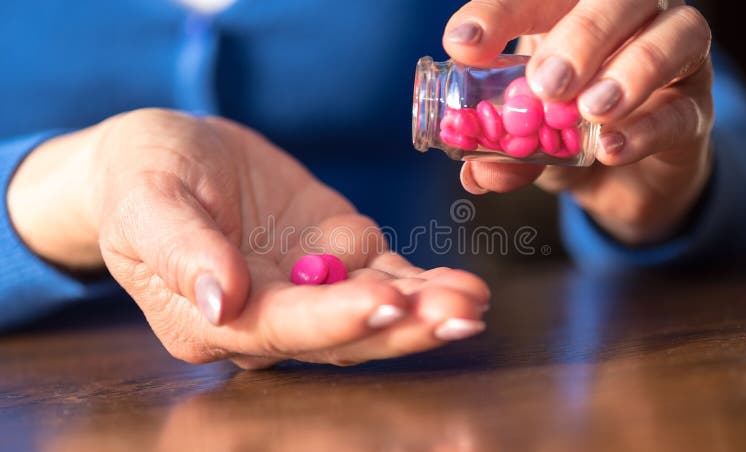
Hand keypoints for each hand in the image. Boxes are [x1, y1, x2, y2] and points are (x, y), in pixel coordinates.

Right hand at [7, 109, 488, 367]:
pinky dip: (426, 283)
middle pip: (341, 336)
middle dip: (400, 328)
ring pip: (374, 310)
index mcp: (213, 320)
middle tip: (456, 318)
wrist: (169, 157)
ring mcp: (311, 287)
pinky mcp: (340, 256)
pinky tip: (464, 286)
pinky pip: (388, 275)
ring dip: (426, 311)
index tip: (384, 302)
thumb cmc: (142, 178)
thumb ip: (179, 251)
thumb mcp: (146, 201)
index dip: (333, 320)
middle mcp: (269, 317)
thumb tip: (217, 300)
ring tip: (473, 302)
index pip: (281, 327)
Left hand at [443, 0, 713, 244]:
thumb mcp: (529, 144)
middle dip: (582, 35)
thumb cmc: (569, 136)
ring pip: (677, 32)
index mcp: (572, 14)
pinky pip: (686, 107)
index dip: (501, 12)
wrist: (626, 180)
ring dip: (632, 69)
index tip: (463, 44)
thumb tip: (475, 174)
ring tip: (590, 110)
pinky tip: (612, 147)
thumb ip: (506, 155)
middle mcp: (630, 19)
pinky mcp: (698, 107)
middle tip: (545, 83)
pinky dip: (650, 127)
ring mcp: (675, 58)